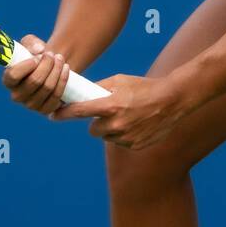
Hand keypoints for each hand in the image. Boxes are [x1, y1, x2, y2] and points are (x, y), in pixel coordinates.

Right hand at [2, 34, 70, 115]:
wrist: (50, 68)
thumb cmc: (36, 55)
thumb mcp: (31, 44)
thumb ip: (31, 43)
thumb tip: (39, 50)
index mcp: (8, 81)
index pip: (13, 76)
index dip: (27, 65)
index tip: (37, 56)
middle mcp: (17, 96)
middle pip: (35, 81)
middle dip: (47, 65)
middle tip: (52, 55)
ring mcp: (31, 105)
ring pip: (47, 87)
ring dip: (56, 70)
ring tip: (60, 58)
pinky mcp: (46, 110)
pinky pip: (56, 96)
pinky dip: (63, 80)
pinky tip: (66, 69)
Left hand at [50, 72, 191, 149]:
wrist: (172, 100)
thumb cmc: (145, 87)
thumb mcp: (120, 81)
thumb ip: (100, 88)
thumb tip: (83, 93)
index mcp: (111, 106)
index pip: (79, 112)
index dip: (64, 114)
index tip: (53, 116)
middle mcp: (116, 124)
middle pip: (92, 129)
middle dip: (97, 121)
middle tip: (109, 111)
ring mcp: (126, 137)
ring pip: (107, 136)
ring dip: (111, 128)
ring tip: (128, 116)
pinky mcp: (135, 145)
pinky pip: (120, 141)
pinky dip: (124, 134)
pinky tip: (136, 123)